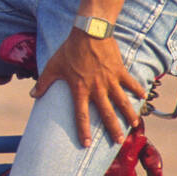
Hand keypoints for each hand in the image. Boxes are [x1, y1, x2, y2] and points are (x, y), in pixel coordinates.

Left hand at [30, 29, 145, 147]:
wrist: (89, 32)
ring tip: (134, 124)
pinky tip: (144, 97)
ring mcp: (110, 80)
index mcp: (80, 89)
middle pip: (106, 113)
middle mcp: (96, 88)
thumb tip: (32, 95)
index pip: (81, 115)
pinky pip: (130, 83)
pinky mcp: (119, 70)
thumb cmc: (70, 49)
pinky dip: (137, 89)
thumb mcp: (53, 66)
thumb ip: (43, 82)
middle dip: (112, 129)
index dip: (83, 130)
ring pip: (122, 101)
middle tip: (118, 142)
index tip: (86, 144)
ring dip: (129, 114)